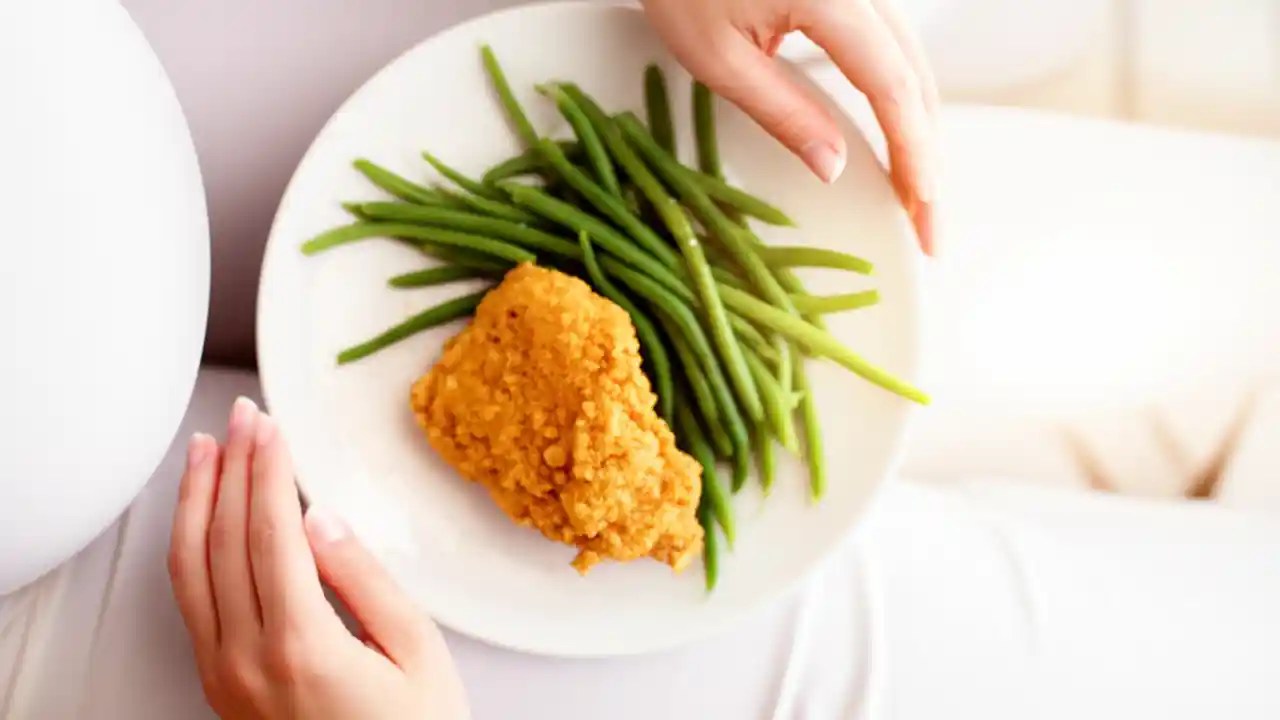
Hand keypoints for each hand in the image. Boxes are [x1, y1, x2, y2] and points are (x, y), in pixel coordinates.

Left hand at [168, 397, 468, 719]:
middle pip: (226, 540)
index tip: (272, 425)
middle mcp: (248, 660)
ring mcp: (226, 676)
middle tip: (246, 417)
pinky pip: (190, 601)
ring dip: (197, 500)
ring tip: (206, 450)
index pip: (272, 532)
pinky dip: (189, 545)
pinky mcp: (220, 684)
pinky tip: (201, 516)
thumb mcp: (416, 653)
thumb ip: (366, 580)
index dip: (269, 470)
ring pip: (191, 568)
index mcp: (304, 647)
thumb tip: (322, 517)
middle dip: (234, 469)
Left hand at [642, 0, 938, 253]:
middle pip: (915, 74)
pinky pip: (892, 42)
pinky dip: (900, 92)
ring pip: (911, 57)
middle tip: (928, 218)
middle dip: (926, 151)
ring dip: (918, 124)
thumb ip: (782, 112)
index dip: (913, 153)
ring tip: (917, 187)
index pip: (892, 87)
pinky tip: (899, 131)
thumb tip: (834, 166)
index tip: (923, 206)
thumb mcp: (719, 58)